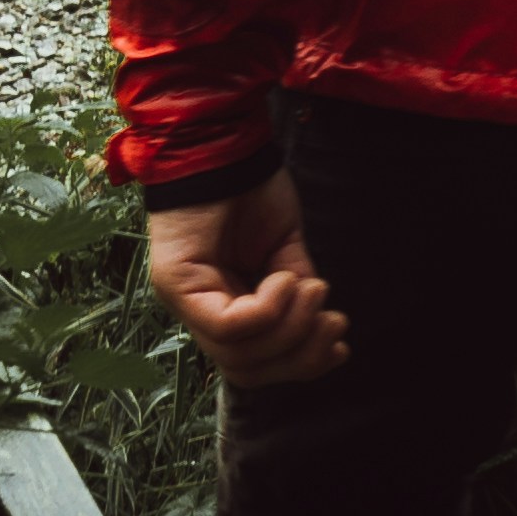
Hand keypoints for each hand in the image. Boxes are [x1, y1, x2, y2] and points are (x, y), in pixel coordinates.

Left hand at [146, 172, 349, 384]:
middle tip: (333, 321)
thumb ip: (296, 295)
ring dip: (290, 329)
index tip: (340, 345)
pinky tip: (285, 277)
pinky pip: (229, 325)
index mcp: (221, 306)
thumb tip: (322, 333)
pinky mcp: (176, 284)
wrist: (222, 143)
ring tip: (310, 288)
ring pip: (238, 356)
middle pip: (246, 372)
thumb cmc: (250, 189)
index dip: (300, 366)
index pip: (253, 367)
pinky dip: (269, 309)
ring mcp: (182, 301)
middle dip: (300, 357)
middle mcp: (196, 311)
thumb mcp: (286, 252)